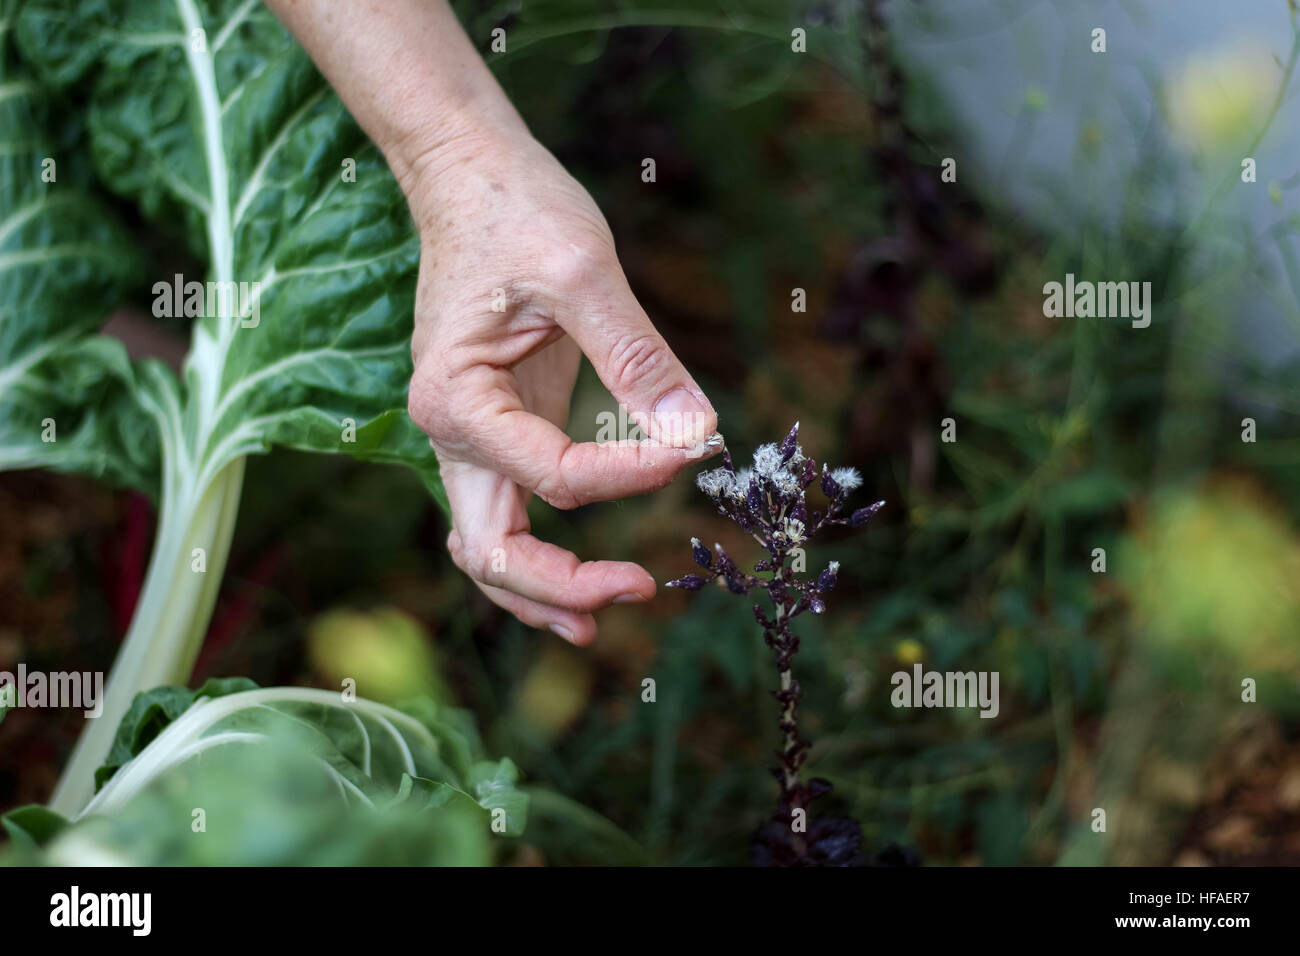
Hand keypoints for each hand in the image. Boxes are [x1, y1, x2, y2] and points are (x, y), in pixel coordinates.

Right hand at [402, 129, 718, 643]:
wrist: (468, 176)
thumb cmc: (514, 211)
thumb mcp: (583, 272)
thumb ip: (638, 358)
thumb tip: (699, 431)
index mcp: (457, 399)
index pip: (555, 475)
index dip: (630, 477)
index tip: (696, 449)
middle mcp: (450, 432)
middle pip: (494, 549)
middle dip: (564, 585)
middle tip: (640, 589)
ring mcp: (470, 438)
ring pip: (492, 547)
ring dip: (546, 591)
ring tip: (605, 622)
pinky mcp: (499, 431)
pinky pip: (512, 511)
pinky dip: (543, 556)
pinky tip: (586, 583)